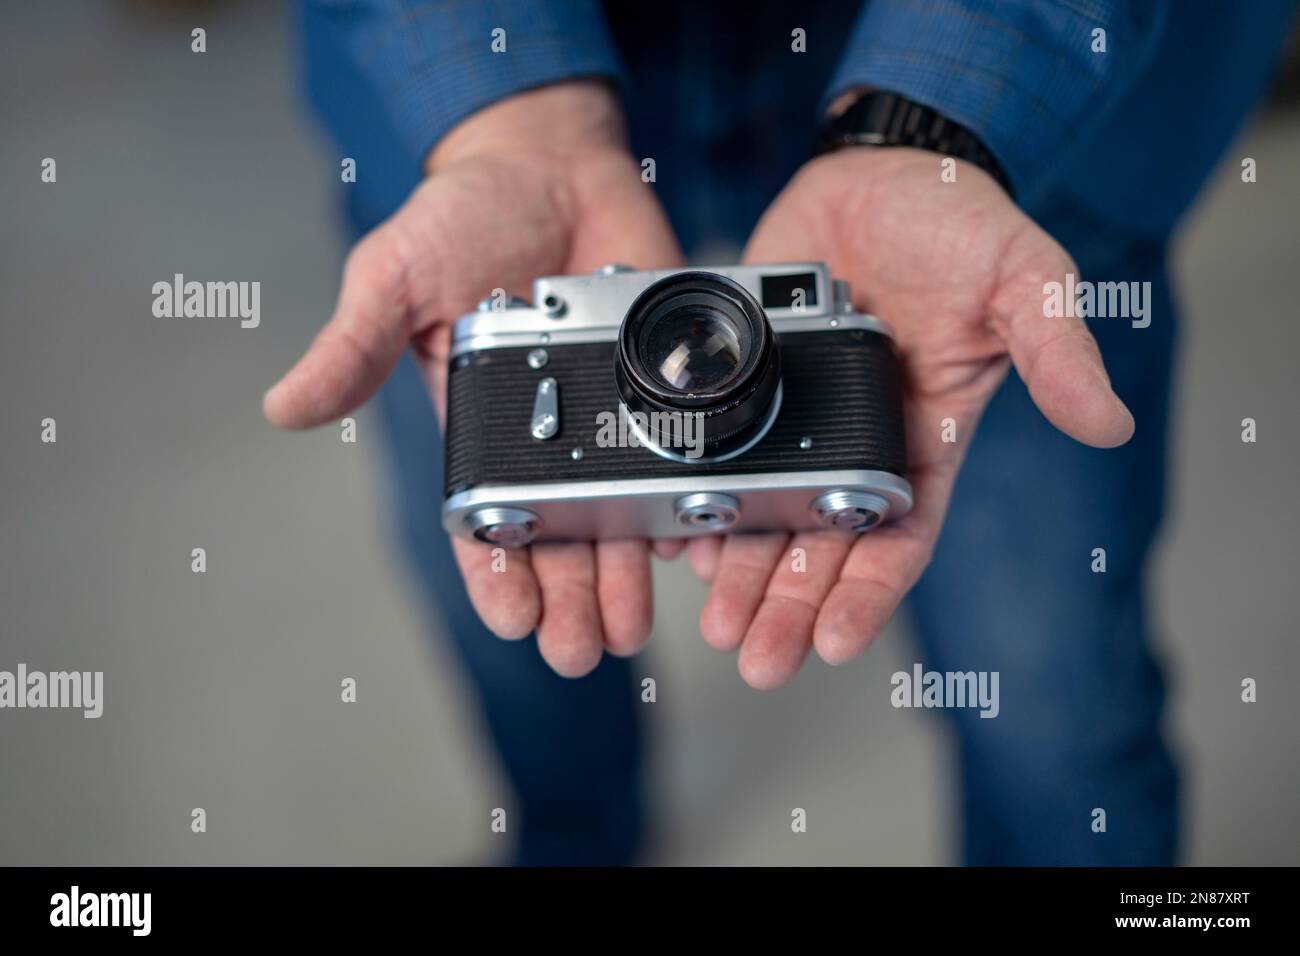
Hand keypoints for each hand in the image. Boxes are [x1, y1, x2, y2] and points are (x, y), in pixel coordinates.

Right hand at [264, 81, 683, 675]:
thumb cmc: (461, 220)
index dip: (495, 575)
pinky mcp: (664, 387)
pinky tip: (694, 547)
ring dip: (624, 577)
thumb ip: (351, 347)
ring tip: (632, 628)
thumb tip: (281, 408)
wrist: (550, 164)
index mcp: (478, 429)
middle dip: (568, 599)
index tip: (514, 619)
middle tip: (581, 649)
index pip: (483, 523)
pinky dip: (689, 504)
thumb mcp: (392, 279)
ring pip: (619, 518)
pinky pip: (682, 457)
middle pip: (558, 542)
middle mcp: (546, 438)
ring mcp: (609, 418)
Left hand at [688, 147, 1133, 688]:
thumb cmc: (964, 227)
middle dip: (790, 606)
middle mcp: (856, 447)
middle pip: (820, 550)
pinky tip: (673, 537)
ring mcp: (798, 423)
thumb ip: (1057, 350)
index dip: (867, 595)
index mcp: (921, 442)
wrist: (886, 171)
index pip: (898, 540)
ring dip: (741, 573)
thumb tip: (1109, 421)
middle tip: (756, 658)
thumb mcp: (1023, 280)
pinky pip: (717, 457)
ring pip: (764, 517)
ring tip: (713, 622)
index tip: (835, 645)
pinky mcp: (748, 386)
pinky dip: (697, 500)